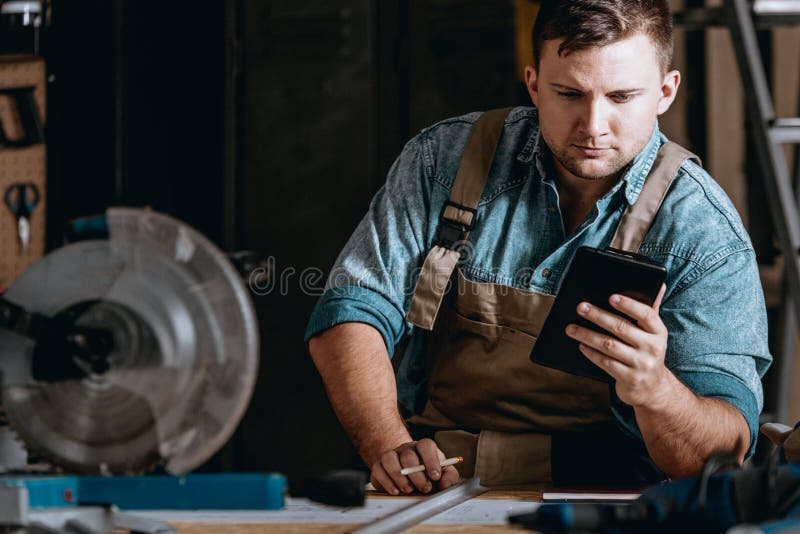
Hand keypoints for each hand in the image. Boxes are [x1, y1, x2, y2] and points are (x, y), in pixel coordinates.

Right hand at [369, 439, 459, 494]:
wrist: (411, 476)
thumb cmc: (428, 474)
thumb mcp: (444, 474)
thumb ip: (449, 477)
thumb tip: (444, 484)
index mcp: (423, 448)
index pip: (426, 445)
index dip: (431, 460)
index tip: (435, 476)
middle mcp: (406, 449)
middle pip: (408, 455)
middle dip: (417, 475)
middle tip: (424, 488)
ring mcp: (391, 456)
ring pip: (389, 458)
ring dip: (398, 476)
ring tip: (408, 490)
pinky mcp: (379, 466)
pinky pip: (377, 469)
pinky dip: (386, 482)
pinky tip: (395, 491)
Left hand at [565, 284, 671, 407]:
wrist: (653, 388)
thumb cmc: (647, 352)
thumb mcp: (653, 333)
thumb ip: (651, 309)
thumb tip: (659, 284)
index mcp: (659, 332)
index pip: (647, 315)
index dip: (629, 305)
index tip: (611, 297)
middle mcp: (653, 348)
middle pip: (621, 328)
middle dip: (598, 316)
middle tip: (580, 307)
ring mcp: (641, 364)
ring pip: (609, 345)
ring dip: (587, 335)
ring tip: (571, 327)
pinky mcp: (629, 379)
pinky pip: (606, 363)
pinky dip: (591, 353)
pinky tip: (580, 345)